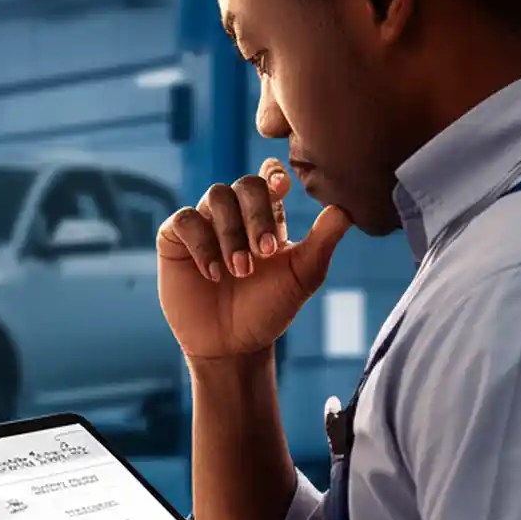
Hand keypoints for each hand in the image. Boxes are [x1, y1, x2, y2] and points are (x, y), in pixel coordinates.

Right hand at [157, 159, 350, 359]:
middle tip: (264, 252)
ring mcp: (203, 225)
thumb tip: (345, 209)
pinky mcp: (175, 240)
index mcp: (266, 216)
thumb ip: (322, 242)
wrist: (232, 345)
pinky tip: (214, 273)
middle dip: (256, 215)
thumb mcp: (302, 276)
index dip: (272, 174)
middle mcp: (234, 214)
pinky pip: (185, 221)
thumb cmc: (268, 310)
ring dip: (231, 233)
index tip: (282, 187)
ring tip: (239, 271)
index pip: (268, 178)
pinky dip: (202, 244)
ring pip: (215, 198)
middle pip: (244, 184)